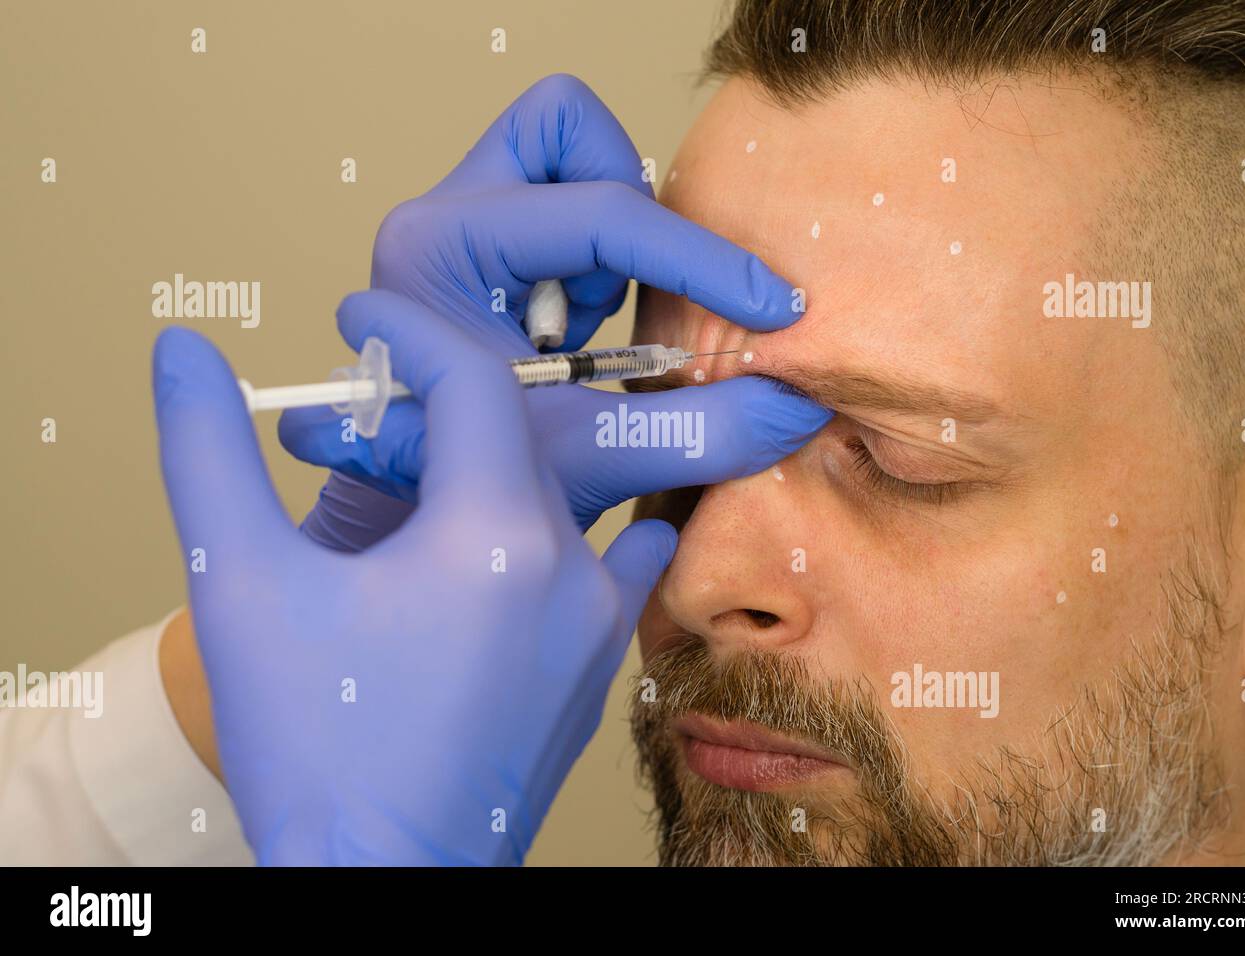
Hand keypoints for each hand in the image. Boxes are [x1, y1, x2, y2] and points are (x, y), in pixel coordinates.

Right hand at [154, 290, 676, 865]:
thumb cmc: (314, 748)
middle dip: (436, 410)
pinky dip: (567, 529)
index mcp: (491, 533)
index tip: (362, 318)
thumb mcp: (240, 587)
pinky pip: (611, 558)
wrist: (382, 878)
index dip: (410, 331)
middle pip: (513, 435)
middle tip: (365, 422)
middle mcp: (569, 567)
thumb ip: (209, 452)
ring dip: (496, 468)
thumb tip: (183, 353)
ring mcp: (598, 621)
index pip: (472, 378)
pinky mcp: (600, 665)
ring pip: (561, 493)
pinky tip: (516, 545)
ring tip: (423, 490)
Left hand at [284, 73, 823, 549]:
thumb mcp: (592, 460)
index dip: (700, 261)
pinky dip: (599, 251)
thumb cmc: (480, 482)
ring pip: (567, 146)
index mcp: (440, 252)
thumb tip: (797, 407)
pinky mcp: (487, 232)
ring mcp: (461, 217)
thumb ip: (696, 434)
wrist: (431, 498)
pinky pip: (568, 187)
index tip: (774, 308)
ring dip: (610, 240)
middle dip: (628, 225)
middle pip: (569, 128)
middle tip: (612, 318)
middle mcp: (440, 216)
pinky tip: (575, 329)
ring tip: (582, 333)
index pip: (596, 216)